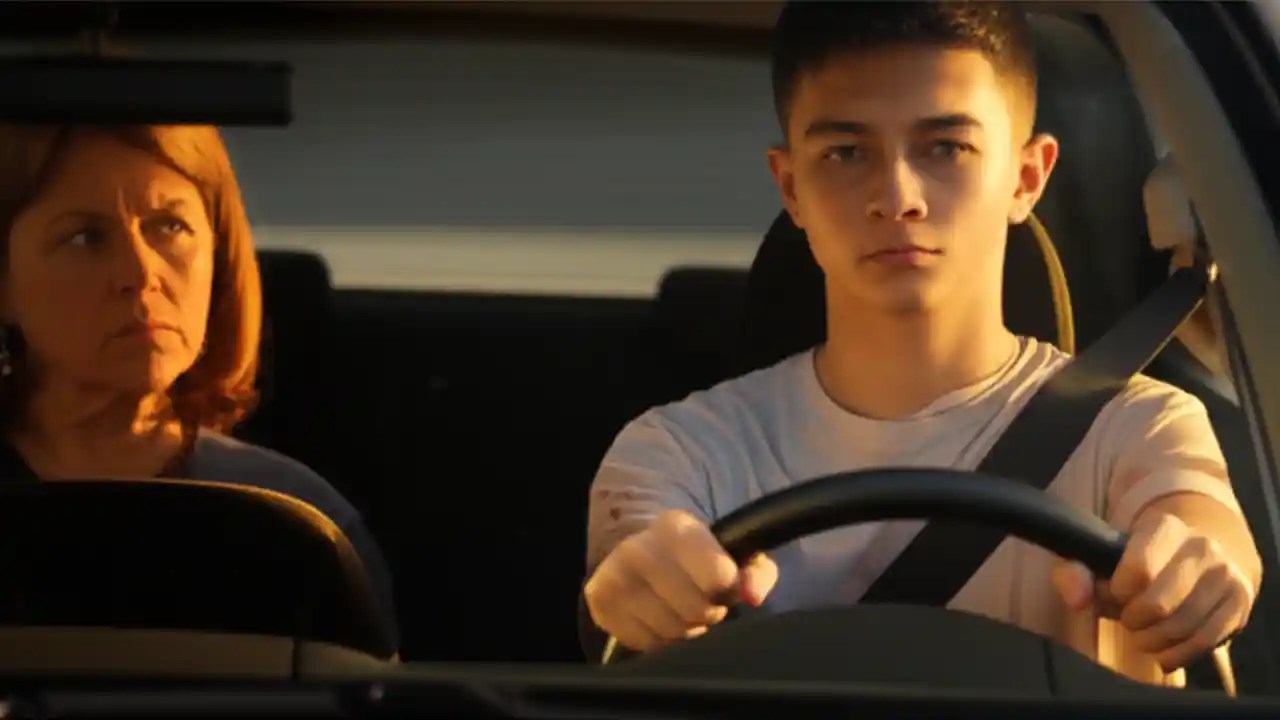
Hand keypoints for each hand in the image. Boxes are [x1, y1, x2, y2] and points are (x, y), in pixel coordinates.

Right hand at [583, 509, 778, 651]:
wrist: (642, 551)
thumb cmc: (697, 557)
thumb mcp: (735, 555)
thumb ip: (756, 572)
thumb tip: (752, 596)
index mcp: (675, 526)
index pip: (718, 576)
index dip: (728, 589)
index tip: (724, 585)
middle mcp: (638, 548)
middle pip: (695, 610)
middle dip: (707, 612)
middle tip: (703, 602)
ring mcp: (614, 577)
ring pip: (671, 631)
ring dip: (685, 630)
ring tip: (681, 610)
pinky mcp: (599, 603)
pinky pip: (646, 644)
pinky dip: (659, 640)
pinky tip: (659, 618)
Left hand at [1053, 510, 1253, 671]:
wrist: (1199, 555)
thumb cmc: (1139, 560)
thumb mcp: (1102, 557)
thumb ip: (1075, 571)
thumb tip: (1076, 598)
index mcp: (1164, 526)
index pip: (1138, 571)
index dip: (1117, 593)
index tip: (1113, 594)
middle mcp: (1201, 546)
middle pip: (1159, 605)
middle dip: (1134, 621)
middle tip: (1128, 619)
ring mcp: (1225, 575)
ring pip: (1182, 628)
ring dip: (1153, 642)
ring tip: (1143, 636)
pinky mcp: (1239, 602)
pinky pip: (1204, 642)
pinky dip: (1176, 655)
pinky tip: (1163, 651)